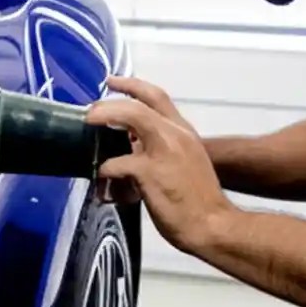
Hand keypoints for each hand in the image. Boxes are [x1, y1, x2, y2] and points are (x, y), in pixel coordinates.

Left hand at [87, 77, 233, 252]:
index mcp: (184, 132)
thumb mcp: (185, 163)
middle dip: (110, 102)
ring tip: (90, 126)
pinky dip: (106, 169)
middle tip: (91, 111)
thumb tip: (133, 145)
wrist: (215, 225)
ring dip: (105, 118)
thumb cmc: (199, 201)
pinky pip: (117, 163)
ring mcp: (164, 151)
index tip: (112, 81)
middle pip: (138, 103)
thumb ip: (161, 149)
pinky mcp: (151, 173)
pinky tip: (103, 179)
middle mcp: (176, 135)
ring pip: (130, 117)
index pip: (156, 96)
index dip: (132, 85)